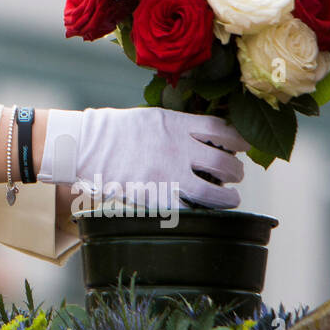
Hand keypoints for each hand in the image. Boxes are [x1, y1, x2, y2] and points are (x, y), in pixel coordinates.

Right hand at [50, 107, 247, 208]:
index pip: (223, 131)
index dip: (239, 140)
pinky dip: (199, 211)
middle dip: (236, 172)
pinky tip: (202, 211)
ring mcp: (169, 175)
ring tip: (230, 199)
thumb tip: (204, 135)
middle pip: (225, 164)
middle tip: (235, 175)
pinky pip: (189, 209)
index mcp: (178, 125)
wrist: (88, 145)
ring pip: (215, 193)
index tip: (241, 146)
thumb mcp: (152, 117)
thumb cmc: (116, 130)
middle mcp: (179, 149)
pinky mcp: (157, 196)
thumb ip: (179, 127)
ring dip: (228, 198)